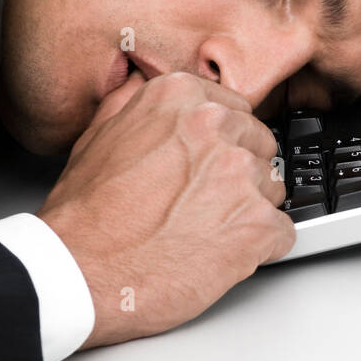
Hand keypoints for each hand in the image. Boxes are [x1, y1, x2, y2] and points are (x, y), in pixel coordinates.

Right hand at [37, 71, 292, 348]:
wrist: (78, 274)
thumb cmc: (84, 217)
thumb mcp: (98, 135)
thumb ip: (134, 104)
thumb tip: (144, 86)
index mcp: (181, 98)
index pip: (237, 113)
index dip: (222, 147)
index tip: (206, 168)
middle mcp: (216, 127)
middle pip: (260, 149)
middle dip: (237, 178)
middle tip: (200, 206)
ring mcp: (241, 175)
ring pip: (272, 190)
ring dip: (248, 212)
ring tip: (203, 233)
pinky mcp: (257, 224)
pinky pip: (283, 232)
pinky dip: (260, 249)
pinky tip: (222, 256)